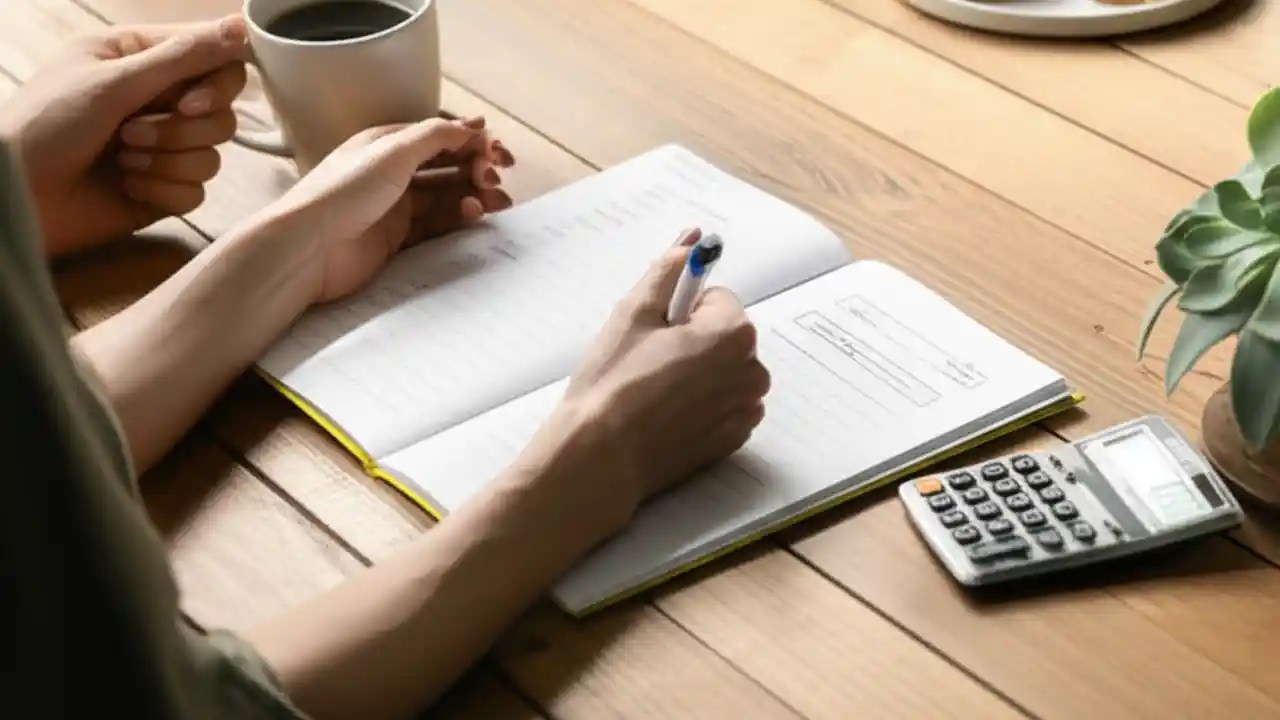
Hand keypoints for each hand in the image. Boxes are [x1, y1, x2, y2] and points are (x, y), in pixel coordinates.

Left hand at [1, 15, 248, 256]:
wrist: (17, 197)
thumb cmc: (47, 125)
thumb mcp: (113, 82)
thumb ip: (183, 56)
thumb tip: (243, 27)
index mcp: (141, 59)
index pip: (216, 60)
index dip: (217, 84)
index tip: (189, 103)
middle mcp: (157, 101)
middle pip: (223, 113)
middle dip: (182, 129)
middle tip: (132, 133)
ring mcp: (163, 149)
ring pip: (212, 155)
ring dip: (167, 161)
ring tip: (122, 160)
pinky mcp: (163, 190)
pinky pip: (197, 192)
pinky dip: (162, 190)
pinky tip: (126, 186)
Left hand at [257, 115, 513, 302]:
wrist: (310, 249)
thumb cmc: (344, 192)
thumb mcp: (392, 151)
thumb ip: (435, 136)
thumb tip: (471, 126)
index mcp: (387, 143)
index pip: (438, 136)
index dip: (471, 142)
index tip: (498, 153)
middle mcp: (392, 171)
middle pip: (446, 166)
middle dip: (477, 168)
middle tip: (495, 178)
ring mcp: (395, 206)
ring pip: (446, 195)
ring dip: (474, 194)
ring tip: (495, 201)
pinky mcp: (398, 238)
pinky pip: (438, 224)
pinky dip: (459, 218)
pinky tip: (473, 214)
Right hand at [545, 229, 771, 524]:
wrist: (601, 456)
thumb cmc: (612, 383)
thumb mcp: (634, 312)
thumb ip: (669, 270)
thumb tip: (694, 239)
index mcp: (734, 333)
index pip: (715, 299)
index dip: (679, 311)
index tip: (652, 333)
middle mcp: (752, 371)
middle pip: (725, 336)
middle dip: (694, 341)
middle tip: (648, 362)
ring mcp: (745, 411)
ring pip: (725, 372)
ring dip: (700, 373)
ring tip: (654, 391)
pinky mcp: (733, 441)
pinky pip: (725, 407)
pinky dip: (702, 405)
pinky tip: (666, 416)